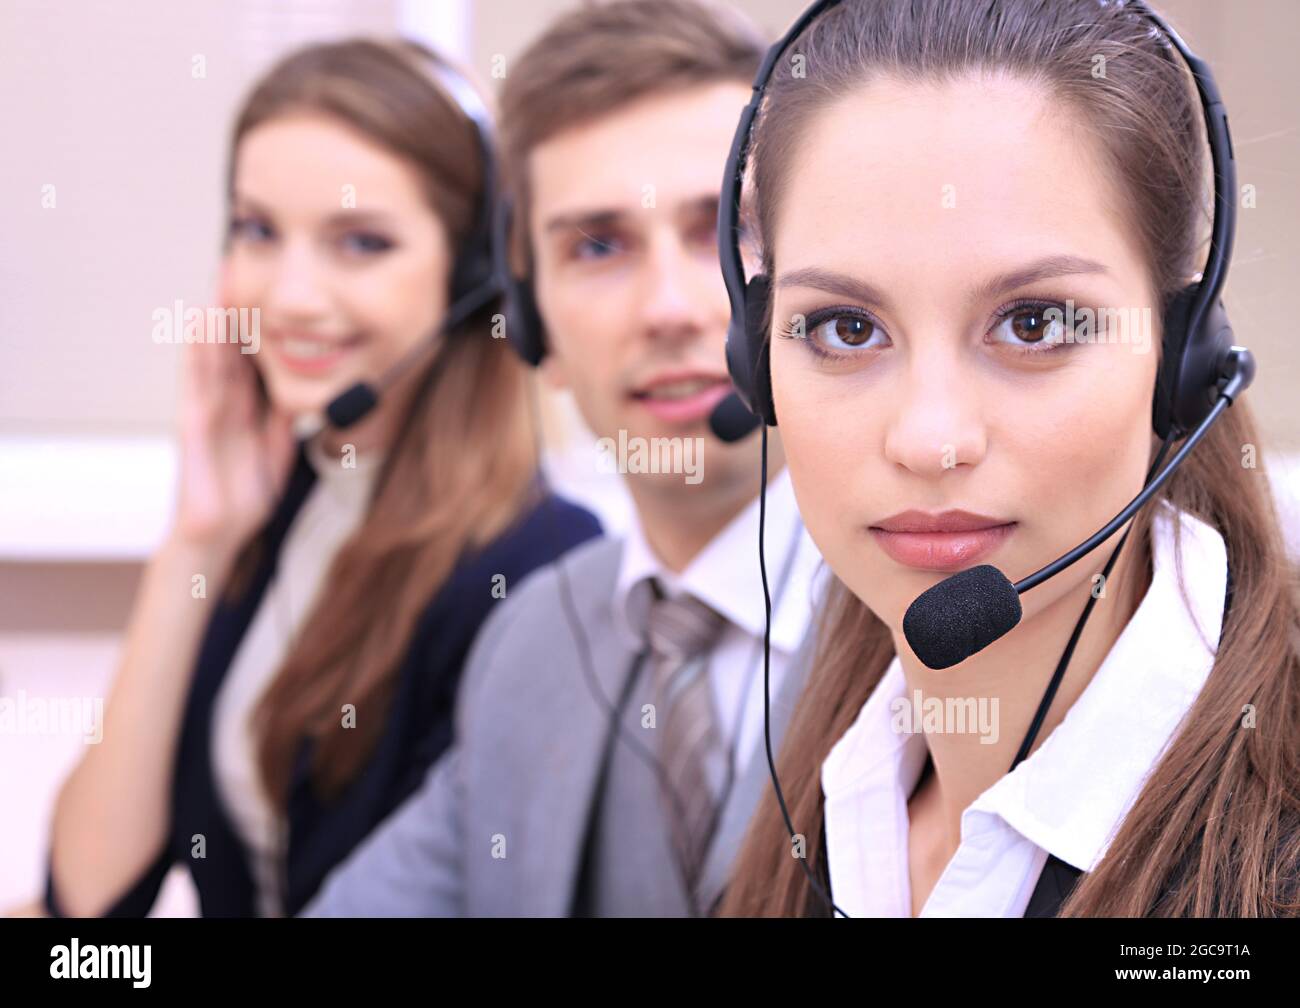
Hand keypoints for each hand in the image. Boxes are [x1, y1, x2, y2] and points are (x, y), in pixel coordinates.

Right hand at [171, 282, 294, 566]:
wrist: (220, 534)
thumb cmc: (245, 493)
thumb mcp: (278, 447)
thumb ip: (287, 416)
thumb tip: (305, 386)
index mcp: (245, 405)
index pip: (253, 353)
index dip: (263, 320)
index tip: (275, 284)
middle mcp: (223, 400)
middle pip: (230, 344)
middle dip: (238, 305)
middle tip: (246, 260)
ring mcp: (204, 408)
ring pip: (211, 353)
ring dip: (216, 316)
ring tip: (224, 277)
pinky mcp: (191, 424)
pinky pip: (195, 380)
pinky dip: (199, 352)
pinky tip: (202, 326)